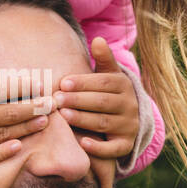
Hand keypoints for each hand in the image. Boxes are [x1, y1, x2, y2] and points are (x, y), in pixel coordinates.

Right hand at [0, 43, 52, 169]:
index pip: (0, 89)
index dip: (23, 86)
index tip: (40, 83)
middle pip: (9, 112)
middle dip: (34, 107)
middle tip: (53, 102)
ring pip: (3, 134)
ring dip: (26, 127)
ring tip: (44, 120)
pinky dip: (4, 152)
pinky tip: (19, 145)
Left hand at [52, 36, 138, 158]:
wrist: (126, 120)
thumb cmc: (107, 93)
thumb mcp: (108, 75)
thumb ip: (104, 59)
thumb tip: (98, 39)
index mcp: (124, 85)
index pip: (104, 82)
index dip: (84, 83)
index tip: (63, 83)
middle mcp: (129, 105)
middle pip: (103, 102)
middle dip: (79, 101)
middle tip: (56, 100)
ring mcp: (129, 126)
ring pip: (104, 123)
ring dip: (83, 119)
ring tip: (63, 115)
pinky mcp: (126, 144)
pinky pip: (114, 148)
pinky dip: (99, 147)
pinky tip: (82, 143)